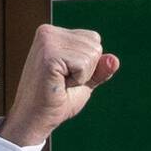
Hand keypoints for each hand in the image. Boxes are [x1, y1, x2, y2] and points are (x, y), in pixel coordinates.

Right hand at [0, 24, 119, 145]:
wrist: (35, 118)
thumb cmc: (57, 101)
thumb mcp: (85, 81)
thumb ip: (100, 69)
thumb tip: (115, 60)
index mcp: (54, 33)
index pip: (94, 39)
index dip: (89, 64)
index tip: (67, 75)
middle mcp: (48, 32)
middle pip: (95, 45)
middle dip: (87, 70)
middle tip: (63, 81)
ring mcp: (47, 41)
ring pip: (92, 54)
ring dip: (82, 76)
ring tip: (60, 83)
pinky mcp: (49, 55)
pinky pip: (83, 65)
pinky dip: (78, 80)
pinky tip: (59, 84)